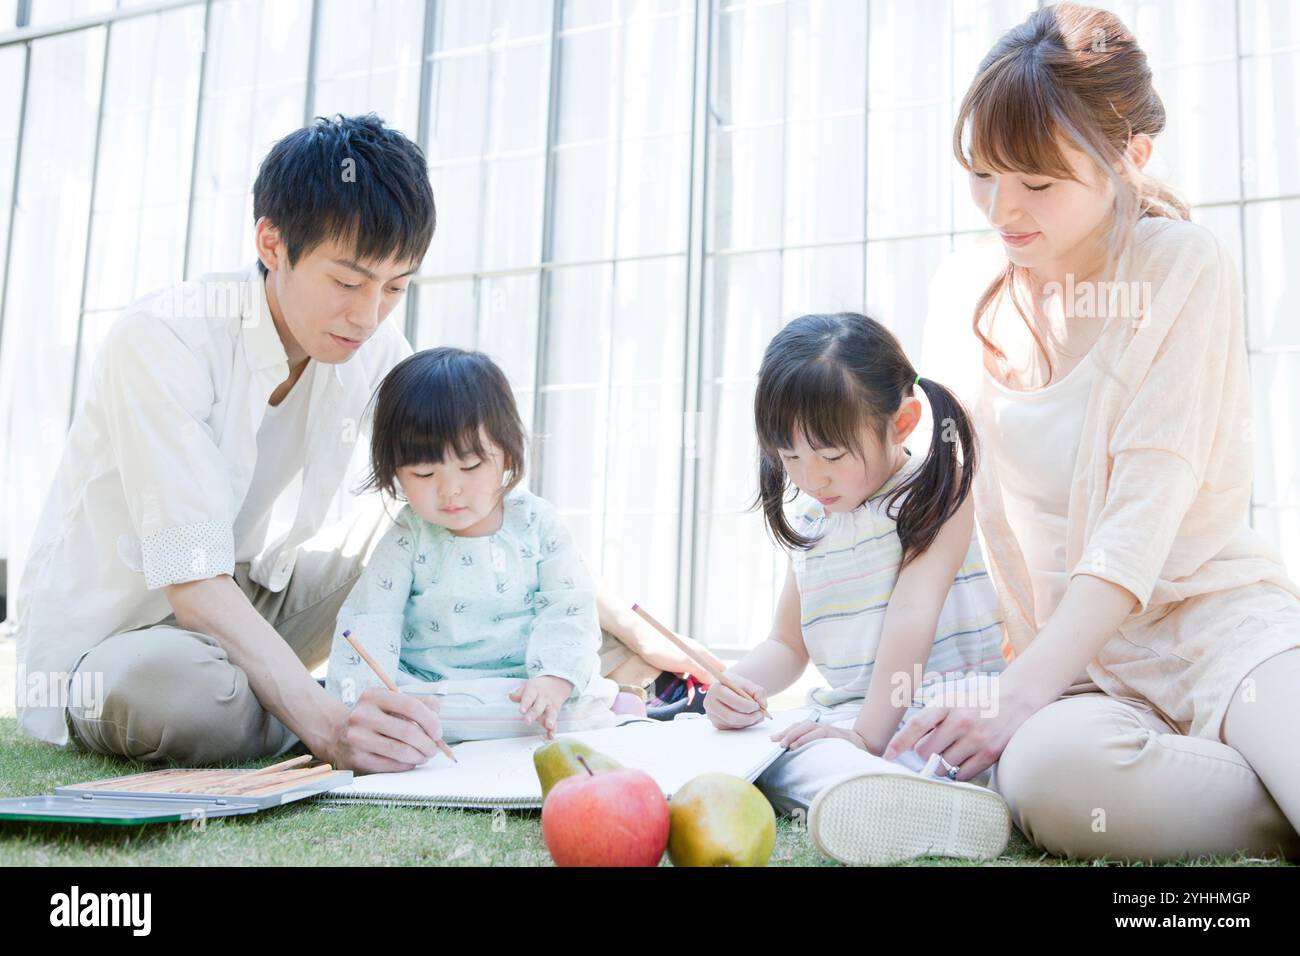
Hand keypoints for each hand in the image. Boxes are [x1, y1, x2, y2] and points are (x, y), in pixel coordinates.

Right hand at [326, 686, 444, 773]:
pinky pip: (391, 766)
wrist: (335, 733)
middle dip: (428, 743)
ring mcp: (358, 739)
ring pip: (401, 751)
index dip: (430, 721)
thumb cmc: (372, 717)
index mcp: (373, 696)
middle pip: (408, 732)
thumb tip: (437, 714)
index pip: (411, 706)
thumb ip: (416, 702)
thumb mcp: (389, 701)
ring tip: (424, 755)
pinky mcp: (357, 759)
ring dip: (419, 756)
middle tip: (434, 748)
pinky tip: (410, 761)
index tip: (437, 731)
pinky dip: (406, 765)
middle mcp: (362, 716)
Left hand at [509, 675, 573, 739]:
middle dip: (534, 714)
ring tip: (548, 726)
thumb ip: (519, 693)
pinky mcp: (555, 713)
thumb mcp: (528, 685)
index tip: (521, 710)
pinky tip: (550, 735)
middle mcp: (544, 698)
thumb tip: (511, 696)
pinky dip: (553, 730)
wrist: (556, 682)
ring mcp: (550, 706)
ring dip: (550, 720)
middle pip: (539, 707)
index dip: (525, 704)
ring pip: (551, 713)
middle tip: (528, 721)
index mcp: (535, 690)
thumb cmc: (539, 687)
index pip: (529, 697)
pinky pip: (555, 722)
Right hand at [702, 673, 768, 729]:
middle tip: (760, 714)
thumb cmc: (737, 685)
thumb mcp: (748, 684)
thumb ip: (758, 692)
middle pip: (731, 716)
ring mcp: (712, 715)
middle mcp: (710, 703)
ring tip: (757, 715)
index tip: (757, 705)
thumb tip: (763, 705)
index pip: (732, 701)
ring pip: (733, 724)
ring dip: (749, 722)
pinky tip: (748, 717)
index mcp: (716, 689)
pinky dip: (744, 724)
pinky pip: (733, 728)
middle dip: (749, 717)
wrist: (727, 688)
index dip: (748, 705)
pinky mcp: (716, 723)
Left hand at [770, 720, 866, 750]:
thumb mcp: (825, 747)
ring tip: (783, 744)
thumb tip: (796, 755)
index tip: (772, 739)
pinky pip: (818, 733)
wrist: (865, 744)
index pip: (799, 727)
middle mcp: (821, 727)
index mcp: (818, 730)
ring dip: (794, 735)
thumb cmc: (843, 748)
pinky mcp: (834, 734)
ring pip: (807, 727)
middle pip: (800, 726)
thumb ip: (813, 748)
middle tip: (774, 741)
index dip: (786, 732)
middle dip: (786, 733)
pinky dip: (806, 738)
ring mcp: (828, 729)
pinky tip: (797, 745)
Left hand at [883, 679, 1035, 782]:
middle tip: (935, 746)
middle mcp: (961, 720)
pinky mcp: (990, 754)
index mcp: (946, 703)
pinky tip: (965, 757)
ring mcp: (976, 738)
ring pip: (943, 766)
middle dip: (925, 753)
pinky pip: (962, 774)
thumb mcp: (949, 699)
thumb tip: (909, 744)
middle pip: (926, 751)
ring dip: (942, 763)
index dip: (899, 743)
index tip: (888, 756)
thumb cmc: (973, 702)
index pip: (916, 725)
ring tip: (954, 749)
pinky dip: (959, 771)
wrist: (1014, 701)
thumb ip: (929, 718)